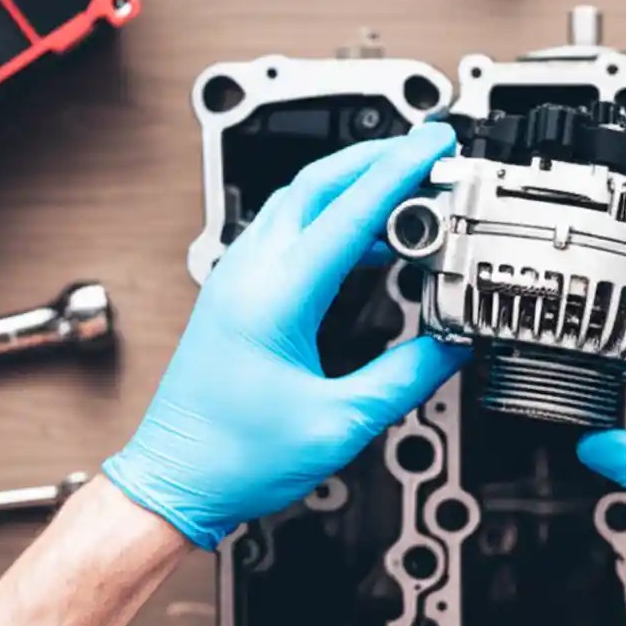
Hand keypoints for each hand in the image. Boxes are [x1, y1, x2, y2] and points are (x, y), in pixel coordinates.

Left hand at [104, 125, 468, 549]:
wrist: (175, 481)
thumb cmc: (232, 458)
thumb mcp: (341, 423)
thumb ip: (405, 378)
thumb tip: (450, 348)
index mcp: (275, 297)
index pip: (350, 212)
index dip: (400, 171)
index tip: (433, 144)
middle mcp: (249, 275)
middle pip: (315, 183)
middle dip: (375, 157)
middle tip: (425, 151)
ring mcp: (236, 279)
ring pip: (297, 202)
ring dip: (351, 186)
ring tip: (405, 192)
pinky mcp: (235, 294)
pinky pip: (287, 232)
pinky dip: (332, 219)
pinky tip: (366, 241)